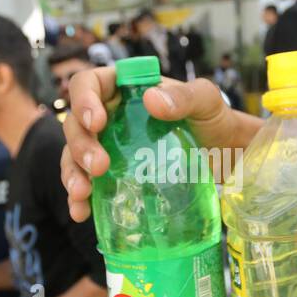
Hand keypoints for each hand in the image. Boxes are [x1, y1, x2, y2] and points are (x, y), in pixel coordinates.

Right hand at [61, 67, 256, 221]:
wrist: (224, 154)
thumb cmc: (212, 119)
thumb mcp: (206, 101)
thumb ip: (185, 96)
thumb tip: (152, 100)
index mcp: (123, 89)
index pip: (88, 84)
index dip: (83, 100)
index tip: (97, 122)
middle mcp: (109, 116)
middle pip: (76, 124)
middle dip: (80, 145)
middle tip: (98, 166)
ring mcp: (108, 147)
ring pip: (74, 155)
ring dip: (72, 173)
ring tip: (83, 192)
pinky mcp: (113, 175)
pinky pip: (87, 183)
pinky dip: (80, 198)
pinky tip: (81, 211)